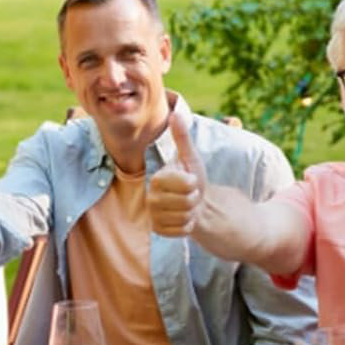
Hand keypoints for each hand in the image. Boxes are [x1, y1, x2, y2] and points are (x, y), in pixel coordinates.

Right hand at [147, 112, 204, 237]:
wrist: (194, 202)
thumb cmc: (192, 177)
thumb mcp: (190, 157)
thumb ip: (182, 137)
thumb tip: (175, 114)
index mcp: (156, 178)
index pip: (185, 183)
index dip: (193, 182)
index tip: (190, 180)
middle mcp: (149, 198)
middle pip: (186, 202)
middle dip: (194, 198)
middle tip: (189, 195)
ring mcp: (153, 216)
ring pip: (185, 217)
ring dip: (192, 212)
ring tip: (186, 206)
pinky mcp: (158, 231)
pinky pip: (183, 230)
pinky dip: (188, 225)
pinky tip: (184, 218)